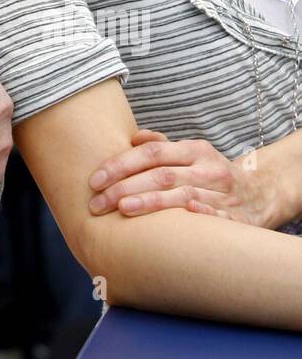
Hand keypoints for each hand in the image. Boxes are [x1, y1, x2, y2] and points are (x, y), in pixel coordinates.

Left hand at [88, 128, 275, 226]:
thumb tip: (133, 137)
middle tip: (97, 202)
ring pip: (182, 195)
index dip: (121, 164)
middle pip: (161, 175)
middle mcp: (209, 169)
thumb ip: (161, 146)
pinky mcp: (236, 218)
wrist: (263, 193)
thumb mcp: (192, 153)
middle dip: (124, 188)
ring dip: (150, 203)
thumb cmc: (213, 173)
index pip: (151, 153)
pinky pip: (212, 217)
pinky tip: (173, 221)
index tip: (95, 180)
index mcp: (195, 150)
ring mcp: (224, 194)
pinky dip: (193, 216)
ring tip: (122, 209)